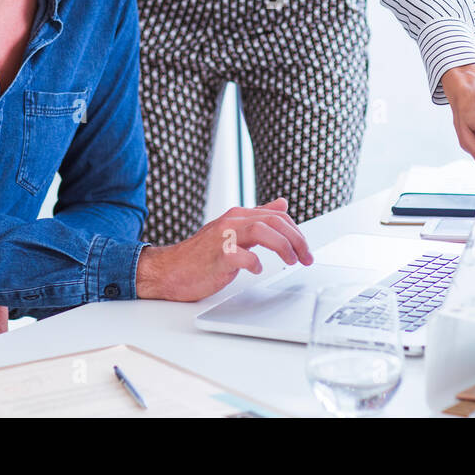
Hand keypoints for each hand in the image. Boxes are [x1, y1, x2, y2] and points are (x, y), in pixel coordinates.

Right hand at [135, 198, 313, 301]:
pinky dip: (254, 263)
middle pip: (274, 221)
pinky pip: (240, 255)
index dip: (297, 232)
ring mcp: (222, 237)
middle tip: (306, 258)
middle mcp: (231, 222)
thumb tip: (283, 204)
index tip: (305, 250)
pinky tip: (257, 270)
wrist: (168, 270)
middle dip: (296, 240)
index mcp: (238, 216)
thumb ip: (258, 217)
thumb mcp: (234, 232)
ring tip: (291, 261)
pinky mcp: (216, 256)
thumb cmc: (200, 256)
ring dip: (282, 246)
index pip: (277, 216)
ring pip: (261, 230)